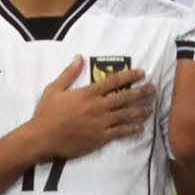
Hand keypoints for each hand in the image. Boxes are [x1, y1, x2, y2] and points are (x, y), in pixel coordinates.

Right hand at [23, 55, 157, 159]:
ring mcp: (100, 123)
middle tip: (153, 89)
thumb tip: (79, 57)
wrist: (41, 138)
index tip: (142, 73)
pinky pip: (120, 132)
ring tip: (151, 107)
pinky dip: (132, 129)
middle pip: (125, 97)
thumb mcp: (54, 89)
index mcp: (87, 93)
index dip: (130, 75)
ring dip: (141, 110)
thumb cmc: (46, 113)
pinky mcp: (99, 138)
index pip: (114, 81)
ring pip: (126, 115)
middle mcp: (97, 107)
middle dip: (142, 92)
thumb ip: (69, 73)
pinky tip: (140, 127)